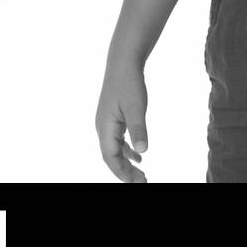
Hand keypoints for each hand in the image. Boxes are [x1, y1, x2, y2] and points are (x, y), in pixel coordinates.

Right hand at [95, 61, 148, 182]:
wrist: (123, 63)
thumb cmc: (129, 84)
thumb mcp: (136, 107)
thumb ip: (139, 129)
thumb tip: (142, 151)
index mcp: (105, 128)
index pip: (111, 158)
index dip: (121, 172)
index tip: (135, 183)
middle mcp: (103, 128)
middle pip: (112, 157)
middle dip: (126, 172)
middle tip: (143, 182)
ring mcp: (107, 123)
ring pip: (115, 150)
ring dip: (127, 163)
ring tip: (141, 175)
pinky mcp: (114, 118)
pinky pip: (118, 141)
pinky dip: (128, 150)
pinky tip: (139, 157)